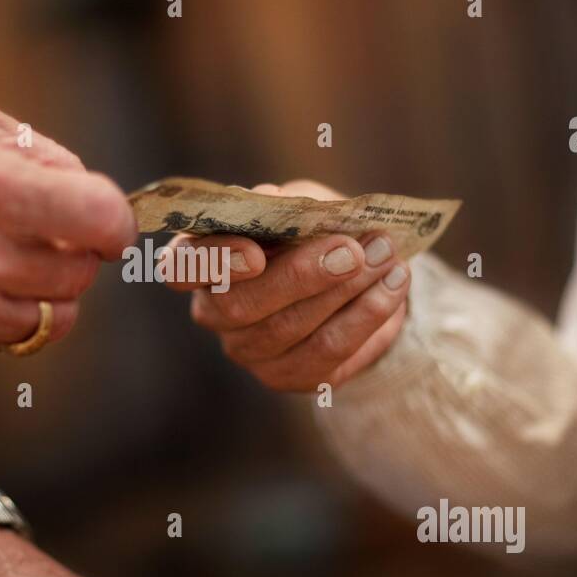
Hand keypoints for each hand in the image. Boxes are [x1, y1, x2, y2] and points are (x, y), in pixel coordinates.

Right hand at [0, 97, 136, 365]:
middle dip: (76, 250)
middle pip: (81, 274)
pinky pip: (8, 340)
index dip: (114, 220)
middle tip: (43, 231)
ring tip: (7, 259)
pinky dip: (3, 314)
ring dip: (45, 289)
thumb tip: (87, 188)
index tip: (101, 218)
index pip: (100, 220)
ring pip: (54, 319)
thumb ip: (36, 151)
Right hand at [166, 180, 410, 390]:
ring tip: (386, 256)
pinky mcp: (289, 376)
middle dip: (300, 276)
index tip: (256, 253)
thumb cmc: (315, 231)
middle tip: (351, 250)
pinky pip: (327, 351)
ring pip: (289, 328)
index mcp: (202, 259)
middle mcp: (214, 310)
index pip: (182, 267)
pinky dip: (367, 314)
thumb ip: (288, 204)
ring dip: (346, 290)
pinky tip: (394, 284)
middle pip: (240, 304)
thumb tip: (268, 201)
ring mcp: (248, 350)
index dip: (214, 262)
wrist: (357, 274)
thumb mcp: (304, 204)